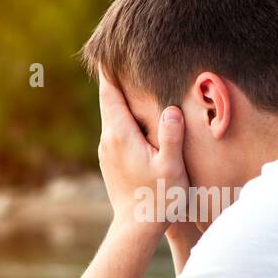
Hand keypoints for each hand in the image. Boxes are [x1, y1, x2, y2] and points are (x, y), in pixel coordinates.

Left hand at [96, 70, 187, 236]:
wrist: (136, 229)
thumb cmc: (158, 198)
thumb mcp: (171, 166)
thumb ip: (171, 136)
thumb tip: (170, 109)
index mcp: (120, 134)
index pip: (109, 93)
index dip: (108, 70)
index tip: (106, 48)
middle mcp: (108, 140)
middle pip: (108, 101)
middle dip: (113, 79)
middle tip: (118, 54)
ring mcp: (107, 152)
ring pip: (112, 117)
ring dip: (120, 100)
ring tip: (129, 80)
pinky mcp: (112, 163)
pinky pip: (116, 132)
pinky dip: (123, 118)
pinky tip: (136, 117)